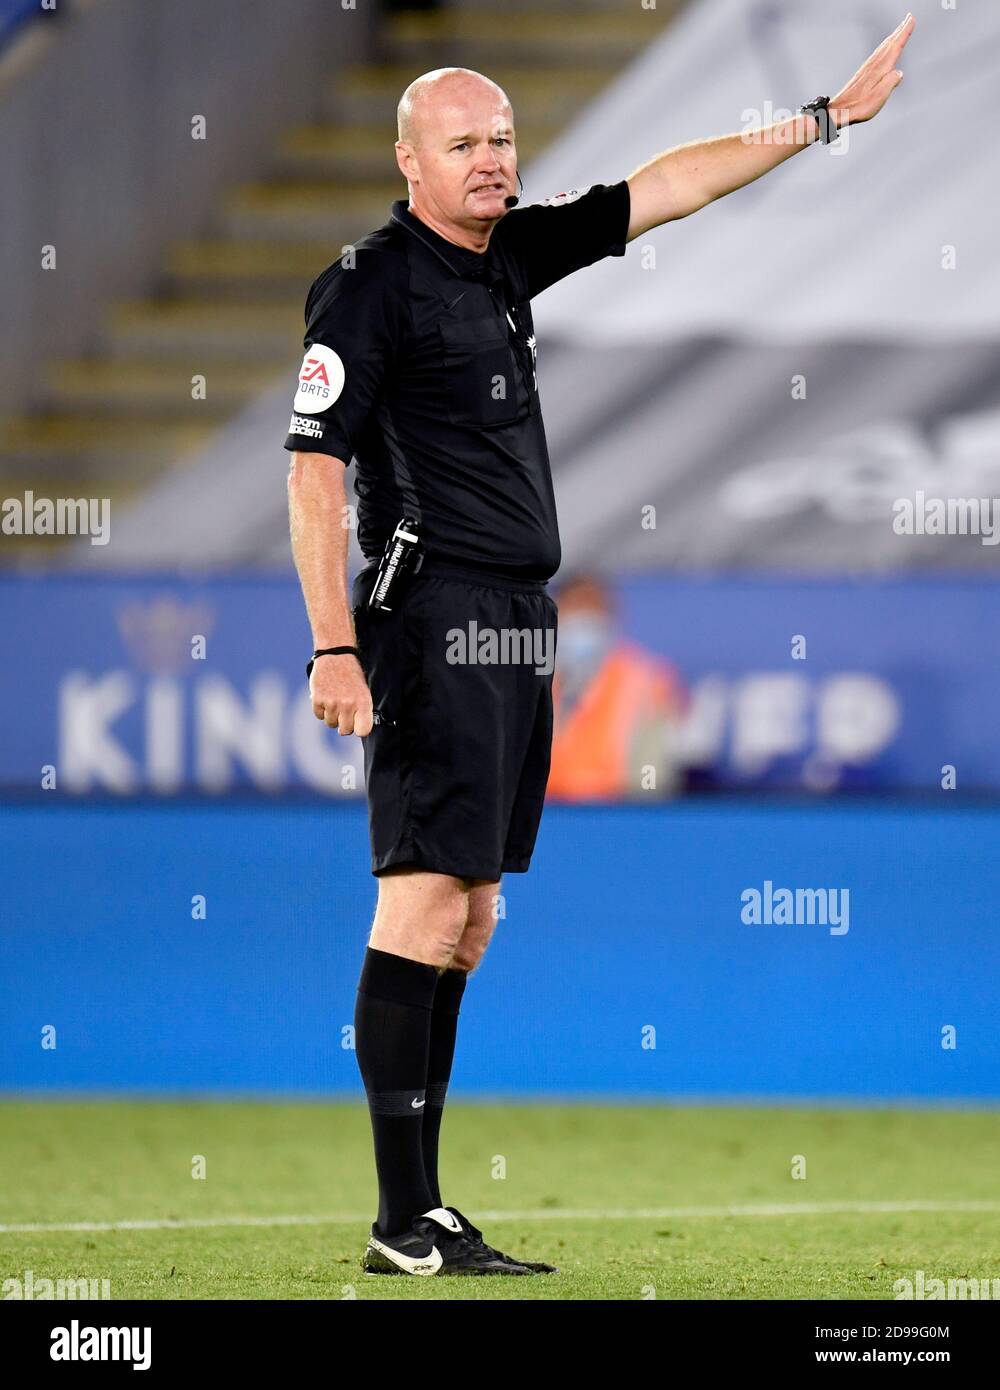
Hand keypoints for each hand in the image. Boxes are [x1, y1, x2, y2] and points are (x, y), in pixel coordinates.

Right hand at [310, 654, 373, 735]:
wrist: (336, 656)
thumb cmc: (351, 674)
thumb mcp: (364, 691)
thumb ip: (362, 711)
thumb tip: (359, 729)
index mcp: (363, 703)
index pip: (363, 731)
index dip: (359, 729)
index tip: (357, 726)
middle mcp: (348, 705)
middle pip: (345, 731)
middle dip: (344, 724)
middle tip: (344, 712)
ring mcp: (332, 703)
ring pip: (331, 723)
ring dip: (332, 716)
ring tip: (335, 700)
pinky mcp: (318, 699)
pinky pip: (319, 715)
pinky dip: (321, 709)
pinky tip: (326, 697)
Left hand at [830, 12, 914, 128]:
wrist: (840, 110)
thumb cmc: (859, 107)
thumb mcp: (879, 97)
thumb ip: (890, 83)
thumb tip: (899, 73)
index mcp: (880, 69)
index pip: (895, 47)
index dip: (904, 33)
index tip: (911, 20)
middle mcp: (874, 65)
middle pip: (890, 43)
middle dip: (900, 30)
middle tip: (908, 18)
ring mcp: (868, 67)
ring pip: (883, 47)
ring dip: (893, 36)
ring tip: (900, 29)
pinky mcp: (864, 73)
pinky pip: (878, 53)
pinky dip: (884, 46)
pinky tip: (885, 48)